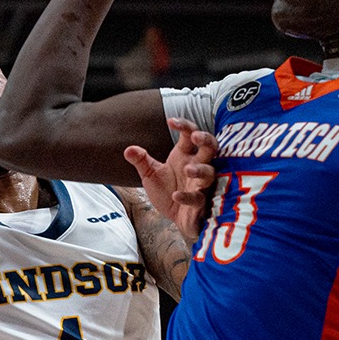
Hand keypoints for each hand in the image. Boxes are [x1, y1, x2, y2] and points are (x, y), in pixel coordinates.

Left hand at [126, 117, 217, 240]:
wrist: (174, 218)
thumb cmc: (167, 191)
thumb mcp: (150, 174)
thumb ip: (141, 161)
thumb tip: (128, 149)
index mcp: (185, 155)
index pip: (190, 134)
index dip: (184, 126)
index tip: (171, 121)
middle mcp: (197, 166)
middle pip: (211, 147)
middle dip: (206, 140)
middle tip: (196, 136)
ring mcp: (201, 185)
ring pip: (210, 173)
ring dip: (201, 170)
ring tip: (188, 170)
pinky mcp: (200, 203)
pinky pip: (198, 198)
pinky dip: (187, 197)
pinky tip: (176, 195)